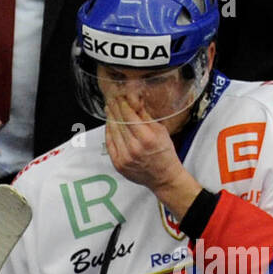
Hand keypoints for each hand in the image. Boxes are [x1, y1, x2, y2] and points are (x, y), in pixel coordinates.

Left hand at [103, 96, 200, 219]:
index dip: (122, 105)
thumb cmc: (164, 153)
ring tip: (109, 108)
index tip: (120, 96)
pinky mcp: (117, 163)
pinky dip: (108, 132)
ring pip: (113, 132)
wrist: (162, 176)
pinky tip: (109, 123)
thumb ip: (146, 116)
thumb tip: (135, 101)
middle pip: (119, 123)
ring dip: (110, 118)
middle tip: (111, 99)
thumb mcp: (161, 131)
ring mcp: (124, 157)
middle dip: (115, 109)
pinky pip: (109, 144)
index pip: (129, 116)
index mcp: (147, 138)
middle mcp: (134, 148)